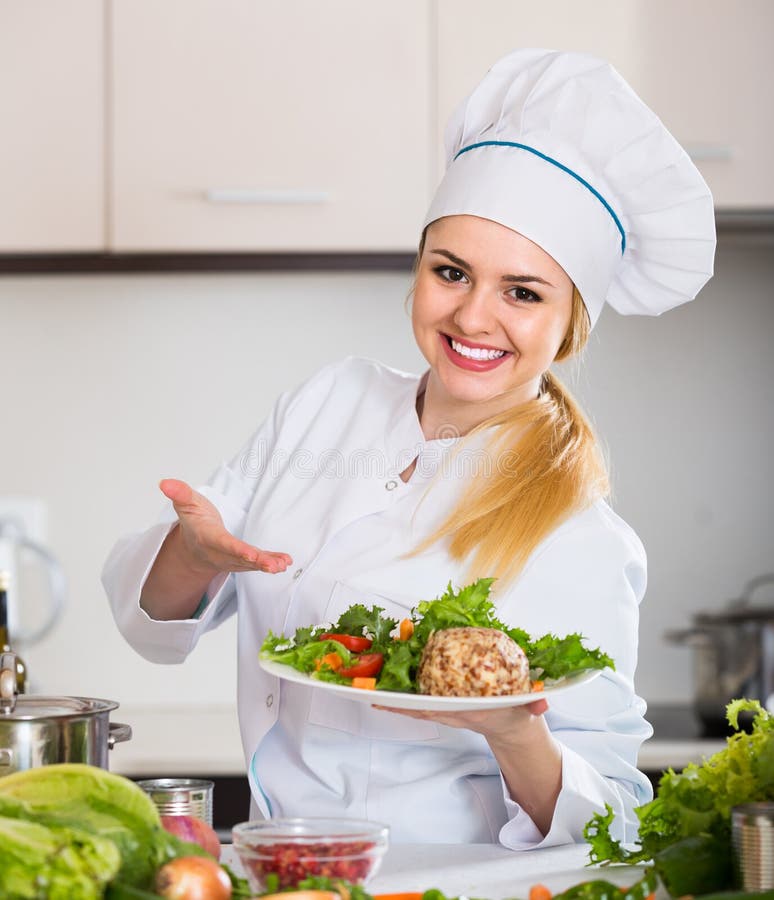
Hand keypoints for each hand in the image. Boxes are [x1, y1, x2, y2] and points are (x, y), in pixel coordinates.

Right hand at [159, 478, 292, 575]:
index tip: (250, 554)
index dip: (236, 550)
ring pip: (249, 564)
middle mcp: (219, 553)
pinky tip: (285, 562)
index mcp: (207, 538)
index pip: (223, 544)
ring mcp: (231, 560)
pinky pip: (256, 563)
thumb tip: (164, 482)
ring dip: (267, 565)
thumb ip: (179, 493)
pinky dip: (271, 563)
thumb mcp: (186, 503)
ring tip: (282, 565)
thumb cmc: (194, 520)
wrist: (194, 544)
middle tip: (273, 566)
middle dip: (256, 562)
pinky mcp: (242, 561)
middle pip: (238, 559)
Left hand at [372, 697, 547, 744]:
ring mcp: (446, 713)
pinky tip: (380, 695)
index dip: (424, 704)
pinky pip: (417, 705)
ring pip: (415, 706)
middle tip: (371, 693)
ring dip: (392, 699)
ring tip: (366, 691)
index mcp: (473, 712)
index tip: (403, 700)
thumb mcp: (529, 709)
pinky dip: (399, 700)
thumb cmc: (517, 711)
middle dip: (398, 701)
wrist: (512, 727)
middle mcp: (455, 714)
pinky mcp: (442, 709)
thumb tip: (543, 703)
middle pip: (422, 708)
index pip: (445, 708)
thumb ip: (536, 704)